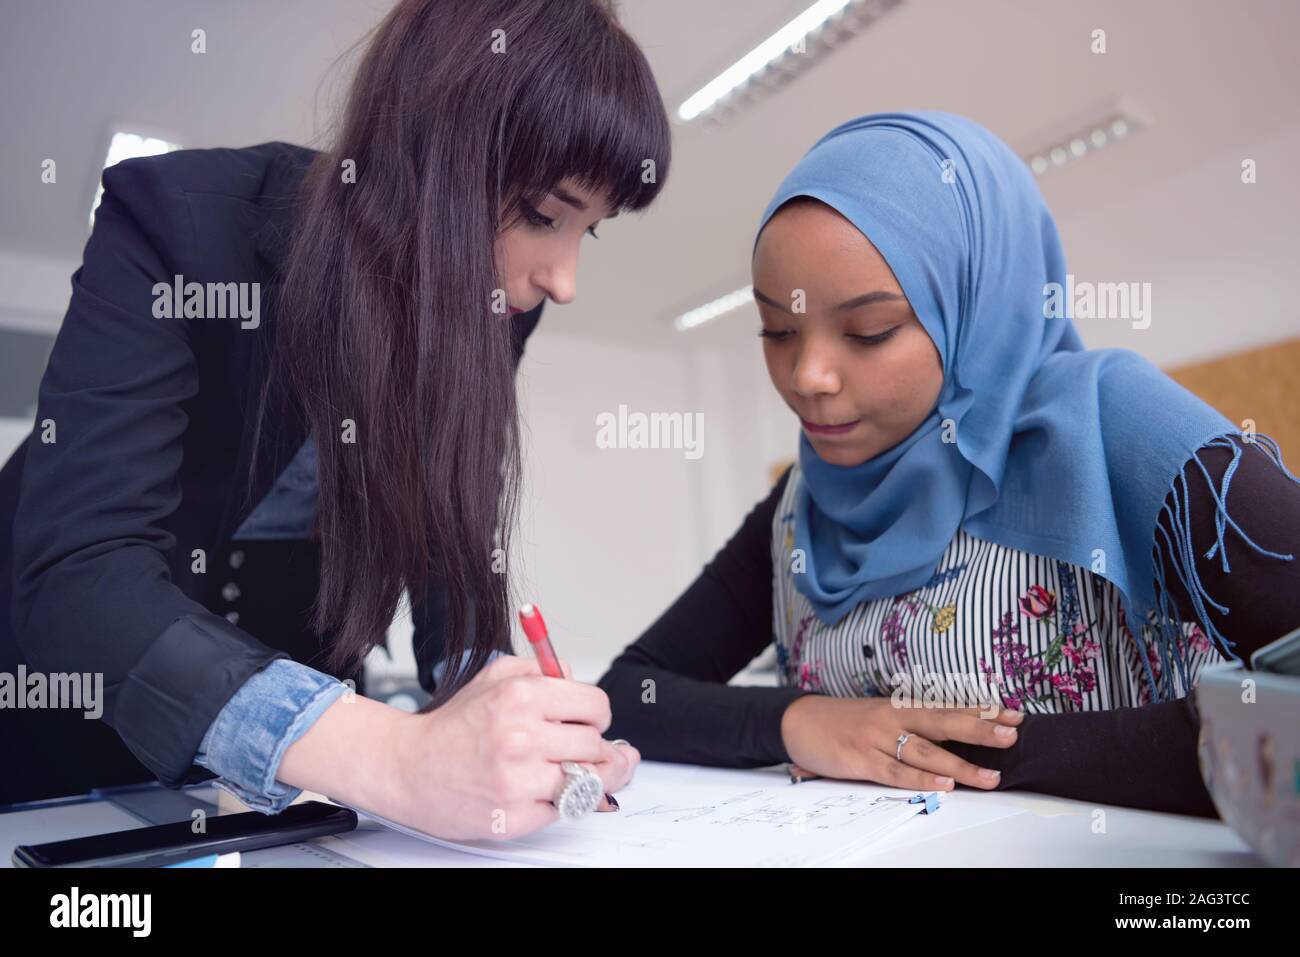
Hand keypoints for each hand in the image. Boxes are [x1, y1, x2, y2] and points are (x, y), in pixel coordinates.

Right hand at [381, 655, 639, 839]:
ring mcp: (518, 781)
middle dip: (590, 748)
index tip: (587, 722)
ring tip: (558, 770)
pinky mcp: (514, 817)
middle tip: (571, 749)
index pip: (596, 705)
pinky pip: (560, 810)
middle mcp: (521, 737)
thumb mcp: (496, 678)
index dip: (596, 715)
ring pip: (587, 782)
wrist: (408, 768)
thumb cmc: (453, 725)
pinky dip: (551, 802)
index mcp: (522, 697)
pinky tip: (531, 791)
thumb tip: (578, 682)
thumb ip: (543, 671)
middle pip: (596, 746)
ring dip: (579, 778)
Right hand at [780, 694, 1022, 791]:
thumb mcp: (881, 714)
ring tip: (990, 776)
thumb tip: (955, 734)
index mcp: (901, 706)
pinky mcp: (861, 760)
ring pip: (926, 752)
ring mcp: (877, 738)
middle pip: (943, 723)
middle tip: (1011, 735)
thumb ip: (912, 724)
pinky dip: (922, 778)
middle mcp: (893, 717)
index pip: (949, 707)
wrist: (799, 720)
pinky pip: (897, 772)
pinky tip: (944, 784)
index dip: (982, 712)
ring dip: (961, 764)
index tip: (1015, 716)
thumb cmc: (844, 721)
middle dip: (980, 730)